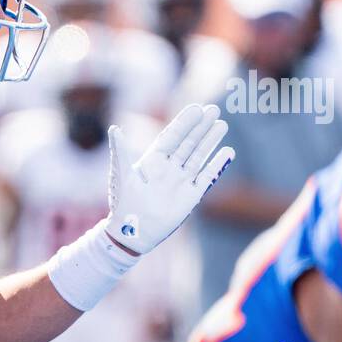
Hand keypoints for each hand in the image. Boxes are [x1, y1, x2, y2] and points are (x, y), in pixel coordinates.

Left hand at [105, 103, 234, 254]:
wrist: (133, 233)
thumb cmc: (123, 204)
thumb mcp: (122, 174)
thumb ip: (121, 150)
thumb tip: (114, 128)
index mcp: (152, 161)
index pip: (172, 137)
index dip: (183, 123)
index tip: (196, 108)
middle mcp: (169, 168)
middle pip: (188, 143)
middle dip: (200, 127)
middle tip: (214, 109)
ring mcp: (181, 181)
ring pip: (198, 156)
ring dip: (210, 141)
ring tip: (221, 125)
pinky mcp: (191, 196)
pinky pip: (207, 177)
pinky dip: (217, 165)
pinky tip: (227, 152)